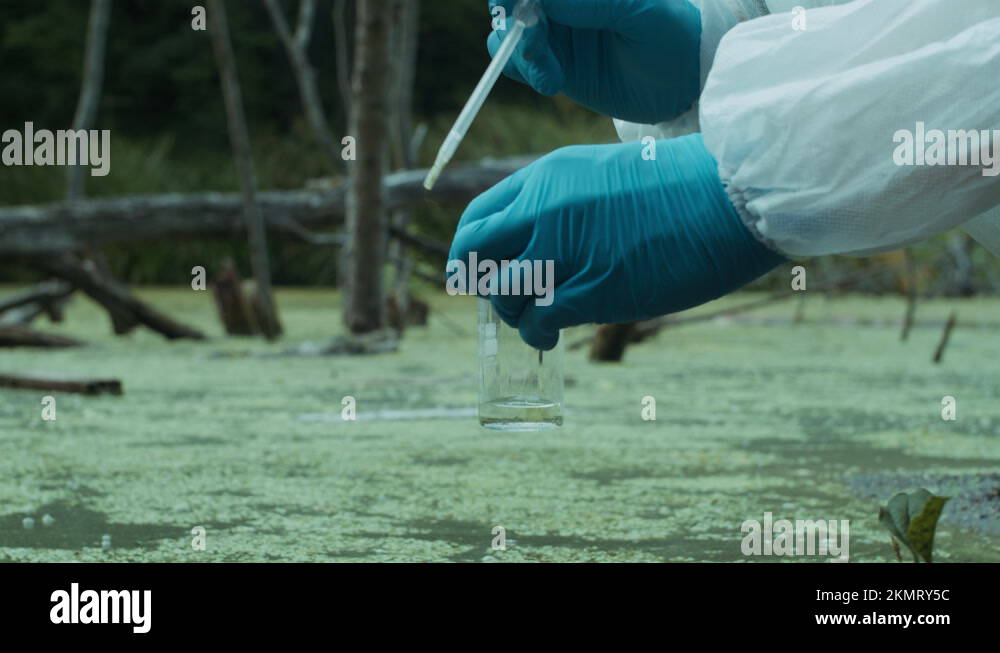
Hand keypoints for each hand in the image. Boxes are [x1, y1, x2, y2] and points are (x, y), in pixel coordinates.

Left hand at [448, 134, 787, 349]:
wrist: (730, 196)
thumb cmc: (680, 186)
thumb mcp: (604, 174)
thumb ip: (562, 202)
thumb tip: (534, 239)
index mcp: (547, 176)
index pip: (479, 216)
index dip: (467, 250)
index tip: (471, 269)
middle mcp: (545, 210)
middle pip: (475, 254)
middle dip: (477, 282)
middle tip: (499, 298)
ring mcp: (565, 250)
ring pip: (502, 292)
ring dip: (511, 312)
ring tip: (533, 318)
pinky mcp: (591, 290)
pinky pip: (537, 320)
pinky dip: (535, 332)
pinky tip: (548, 334)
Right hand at [488, 0, 701, 123]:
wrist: (681, 84)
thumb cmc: (671, 35)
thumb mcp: (640, 12)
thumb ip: (592, 3)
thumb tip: (540, 0)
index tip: (516, 8)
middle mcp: (561, 3)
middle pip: (508, 3)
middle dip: (513, 24)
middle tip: (537, 45)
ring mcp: (553, 31)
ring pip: (505, 34)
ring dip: (519, 54)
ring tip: (551, 76)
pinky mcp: (549, 64)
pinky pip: (515, 63)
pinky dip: (523, 72)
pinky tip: (552, 82)